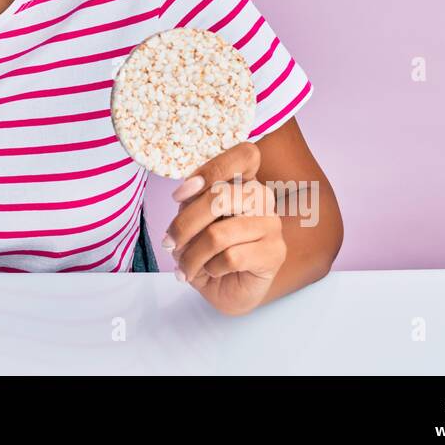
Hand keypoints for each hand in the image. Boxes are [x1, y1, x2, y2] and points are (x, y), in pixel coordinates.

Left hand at [161, 141, 286, 315]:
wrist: (225, 289)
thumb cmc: (206, 250)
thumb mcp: (192, 219)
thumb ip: (192, 201)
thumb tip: (185, 193)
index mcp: (244, 181)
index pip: (245, 154)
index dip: (211, 169)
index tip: (181, 195)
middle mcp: (263, 197)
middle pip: (219, 197)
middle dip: (184, 225)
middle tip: (168, 243)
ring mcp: (272, 224)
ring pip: (219, 234)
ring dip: (192, 255)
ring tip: (184, 267)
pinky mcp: (275, 253)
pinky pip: (231, 257)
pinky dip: (211, 268)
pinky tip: (211, 272)